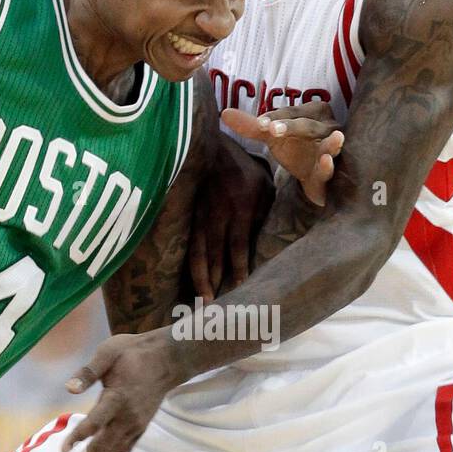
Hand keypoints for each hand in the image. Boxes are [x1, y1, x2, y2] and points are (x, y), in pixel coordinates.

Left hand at [59, 333, 173, 451]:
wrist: (166, 359)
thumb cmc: (132, 353)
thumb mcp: (107, 353)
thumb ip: (88, 372)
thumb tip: (68, 388)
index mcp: (117, 397)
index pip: (96, 422)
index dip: (79, 437)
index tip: (63, 450)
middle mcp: (127, 417)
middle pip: (102, 447)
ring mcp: (134, 426)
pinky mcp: (139, 430)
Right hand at [188, 132, 271, 298]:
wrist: (211, 145)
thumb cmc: (243, 168)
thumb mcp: (263, 186)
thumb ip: (263, 213)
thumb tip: (261, 242)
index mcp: (241, 207)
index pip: (237, 246)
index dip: (237, 270)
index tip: (239, 290)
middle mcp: (218, 214)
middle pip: (214, 254)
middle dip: (214, 281)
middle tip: (214, 306)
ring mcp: (200, 213)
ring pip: (197, 250)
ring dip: (199, 276)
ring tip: (200, 299)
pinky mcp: (188, 212)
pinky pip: (188, 241)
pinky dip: (189, 261)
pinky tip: (189, 277)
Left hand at [222, 104, 343, 205]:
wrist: (312, 178)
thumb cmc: (296, 148)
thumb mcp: (274, 136)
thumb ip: (253, 126)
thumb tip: (224, 113)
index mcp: (312, 114)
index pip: (291, 113)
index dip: (275, 118)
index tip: (259, 124)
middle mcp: (327, 129)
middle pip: (307, 125)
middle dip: (290, 126)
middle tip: (271, 130)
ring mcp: (330, 151)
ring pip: (328, 144)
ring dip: (329, 143)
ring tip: (335, 138)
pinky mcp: (329, 173)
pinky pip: (330, 169)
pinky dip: (328, 166)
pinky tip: (327, 161)